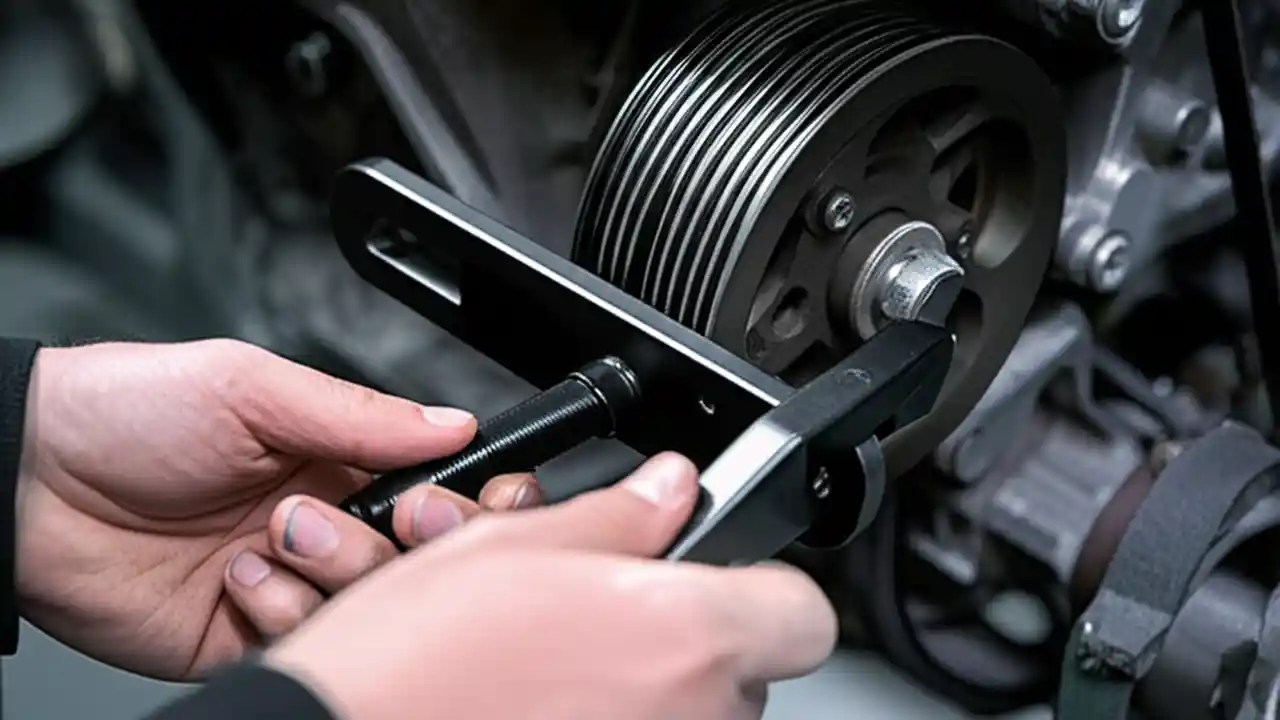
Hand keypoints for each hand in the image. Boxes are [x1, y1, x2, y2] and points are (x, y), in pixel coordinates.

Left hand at [16, 339, 539, 679]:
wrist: (25, 482)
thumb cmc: (127, 411)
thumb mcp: (251, 387)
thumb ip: (359, 414)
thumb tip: (454, 423)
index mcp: (341, 457)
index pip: (440, 489)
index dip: (464, 502)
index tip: (447, 500)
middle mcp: (328, 522)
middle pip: (417, 557)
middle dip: (390, 542)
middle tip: (334, 512)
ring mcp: (292, 582)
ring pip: (370, 606)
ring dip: (325, 572)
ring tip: (264, 536)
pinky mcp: (248, 636)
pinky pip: (307, 644)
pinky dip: (280, 614)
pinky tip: (233, 578)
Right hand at [267, 454, 837, 719]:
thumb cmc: (415, 663)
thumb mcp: (515, 546)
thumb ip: (622, 513)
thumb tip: (669, 489)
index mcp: (685, 634)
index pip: (801, 611)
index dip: (763, 582)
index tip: (719, 572)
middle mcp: (693, 716)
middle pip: (739, 665)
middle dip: (683, 631)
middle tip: (608, 611)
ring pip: (688, 710)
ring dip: (641, 681)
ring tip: (557, 657)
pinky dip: (608, 719)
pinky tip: (542, 701)